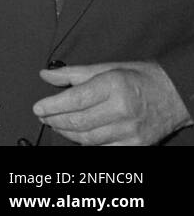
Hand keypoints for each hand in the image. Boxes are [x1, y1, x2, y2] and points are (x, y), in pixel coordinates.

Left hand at [34, 61, 192, 144]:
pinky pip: (103, 148)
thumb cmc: (142, 78)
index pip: (74, 100)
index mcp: (114, 86)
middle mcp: (122, 110)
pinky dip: (86, 142)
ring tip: (56, 124)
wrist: (177, 96)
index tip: (37, 108)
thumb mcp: (108, 67)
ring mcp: (130, 131)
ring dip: (67, 133)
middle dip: (55, 120)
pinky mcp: (136, 145)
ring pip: (88, 138)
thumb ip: (74, 73)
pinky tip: (78, 134)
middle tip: (43, 116)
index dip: (52, 106)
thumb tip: (46, 75)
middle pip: (78, 121)